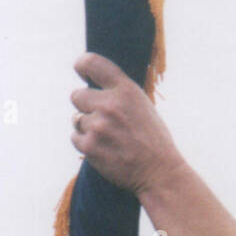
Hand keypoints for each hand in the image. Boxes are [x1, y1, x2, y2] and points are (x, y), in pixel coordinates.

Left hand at [71, 53, 183, 196]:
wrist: (159, 173)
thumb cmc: (152, 140)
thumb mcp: (142, 106)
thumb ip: (119, 93)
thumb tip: (94, 83)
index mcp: (126, 90)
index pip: (92, 63)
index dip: (82, 65)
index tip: (81, 71)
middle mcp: (110, 105)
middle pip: (77, 95)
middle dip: (85, 106)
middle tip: (103, 119)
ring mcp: (98, 126)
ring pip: (76, 119)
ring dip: (88, 128)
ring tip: (110, 139)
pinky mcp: (90, 147)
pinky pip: (75, 137)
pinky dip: (86, 143)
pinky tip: (105, 149)